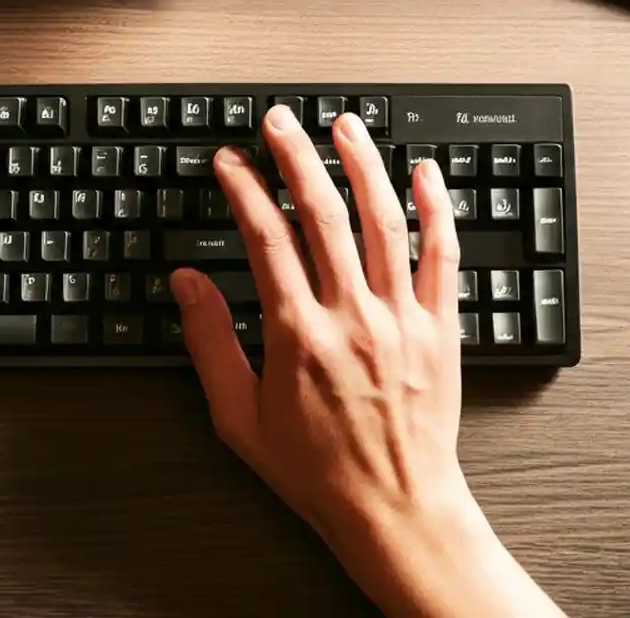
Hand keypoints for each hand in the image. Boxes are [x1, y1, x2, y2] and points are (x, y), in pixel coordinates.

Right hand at [172, 106, 563, 617]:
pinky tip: (425, 174)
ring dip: (363, 165)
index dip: (244, 190)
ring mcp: (402, 319)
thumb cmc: (317, 469)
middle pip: (323, 215)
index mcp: (299, 335)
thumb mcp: (238, 414)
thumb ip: (210, 342)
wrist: (393, 507)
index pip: (266, 239)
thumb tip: (186, 284)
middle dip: (297, 157)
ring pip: (384, 222)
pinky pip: (443, 256)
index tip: (230, 162)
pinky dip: (436, 209)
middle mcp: (353, 317)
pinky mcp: (440, 328)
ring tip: (345, 126)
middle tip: (281, 121)